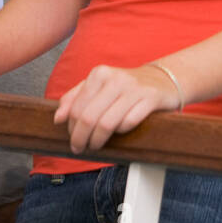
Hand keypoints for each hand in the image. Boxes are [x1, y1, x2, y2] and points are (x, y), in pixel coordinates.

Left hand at [54, 64, 179, 153]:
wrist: (164, 79)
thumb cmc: (126, 87)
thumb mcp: (100, 86)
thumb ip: (76, 98)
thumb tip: (58, 118)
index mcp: (100, 74)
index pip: (77, 108)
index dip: (72, 129)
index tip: (72, 140)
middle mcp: (116, 78)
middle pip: (89, 117)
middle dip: (81, 138)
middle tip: (80, 148)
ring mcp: (134, 88)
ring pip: (107, 123)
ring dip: (98, 140)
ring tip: (96, 146)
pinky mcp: (151, 98)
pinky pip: (129, 122)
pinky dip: (121, 132)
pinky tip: (119, 135)